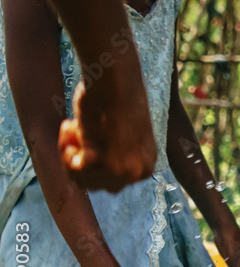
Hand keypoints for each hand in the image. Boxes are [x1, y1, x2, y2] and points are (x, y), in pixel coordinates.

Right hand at [59, 77, 156, 192]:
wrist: (116, 81)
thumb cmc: (117, 98)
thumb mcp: (124, 134)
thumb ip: (115, 153)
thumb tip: (91, 165)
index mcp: (147, 165)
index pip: (112, 183)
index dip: (93, 163)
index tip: (87, 140)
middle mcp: (139, 172)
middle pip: (96, 185)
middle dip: (80, 160)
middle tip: (74, 131)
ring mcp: (124, 171)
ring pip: (82, 180)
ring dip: (69, 153)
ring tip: (72, 126)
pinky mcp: (106, 164)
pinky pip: (72, 170)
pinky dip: (64, 148)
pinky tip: (69, 127)